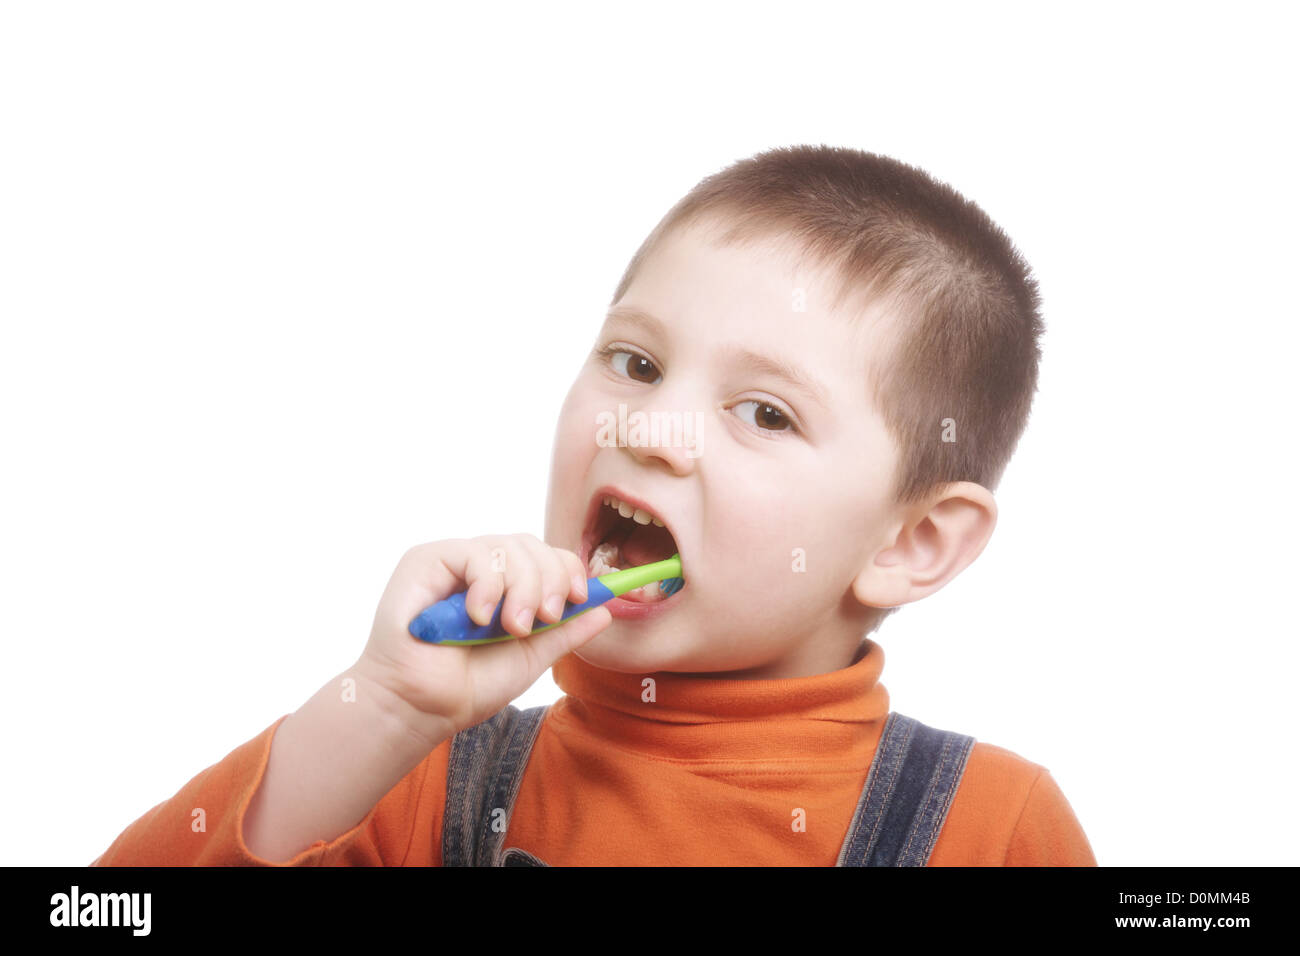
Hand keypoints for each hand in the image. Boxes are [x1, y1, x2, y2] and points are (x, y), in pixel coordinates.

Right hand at [355, 534, 610, 740]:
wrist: (422, 706)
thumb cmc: (467, 686)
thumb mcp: (530, 658)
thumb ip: (564, 632)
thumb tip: (606, 611)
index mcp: (508, 587)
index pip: (548, 557)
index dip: (570, 570)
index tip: (580, 598)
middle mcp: (482, 568)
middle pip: (533, 546)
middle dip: (550, 580)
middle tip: (544, 619)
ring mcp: (455, 562)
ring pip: (508, 546)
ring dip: (522, 587)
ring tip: (512, 626)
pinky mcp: (427, 560)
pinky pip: (474, 553)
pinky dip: (488, 585)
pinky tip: (480, 616)